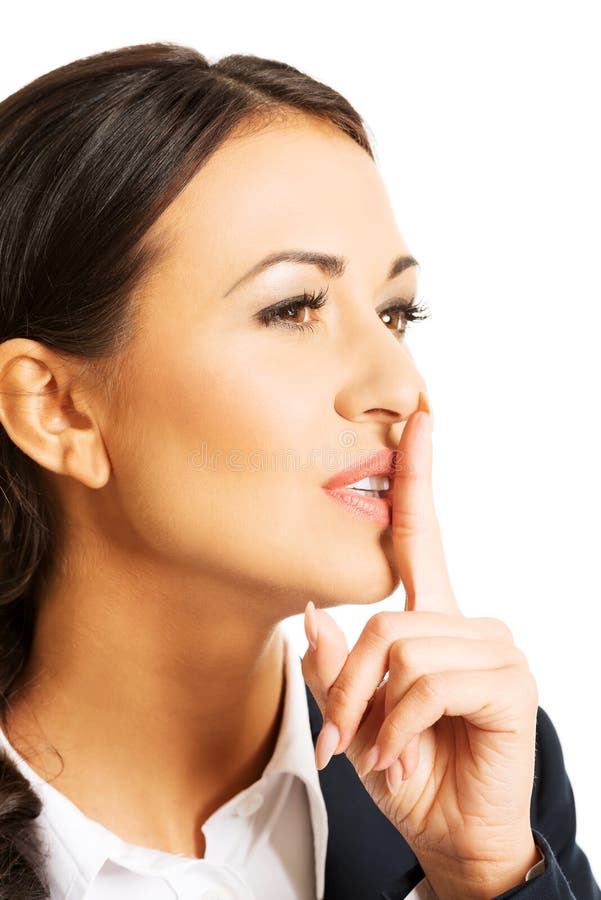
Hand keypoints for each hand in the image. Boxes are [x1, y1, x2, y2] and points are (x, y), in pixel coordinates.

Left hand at [302, 394, 540, 898]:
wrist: (453, 833)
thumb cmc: (407, 769)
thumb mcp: (354, 718)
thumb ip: (332, 668)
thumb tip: (312, 614)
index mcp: (432, 620)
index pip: (422, 533)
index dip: (417, 476)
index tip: (419, 420)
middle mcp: (467, 623)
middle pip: (385, 619)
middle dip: (348, 685)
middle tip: (343, 738)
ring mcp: (493, 649)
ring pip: (402, 649)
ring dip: (374, 711)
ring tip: (383, 749)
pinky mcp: (509, 682)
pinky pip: (428, 683)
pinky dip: (401, 726)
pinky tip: (408, 753)